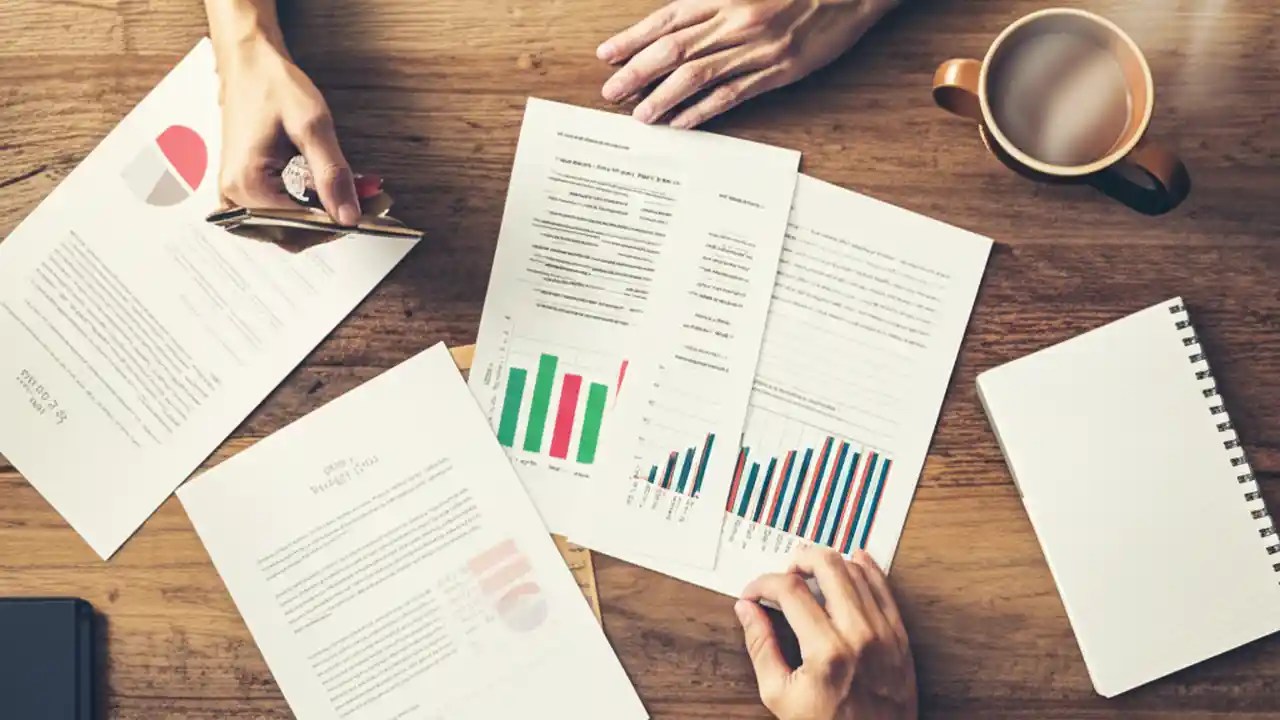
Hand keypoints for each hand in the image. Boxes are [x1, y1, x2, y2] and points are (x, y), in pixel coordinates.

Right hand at [216, 40, 359, 224]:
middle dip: (333, 221)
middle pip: (294, 234)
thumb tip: (349, 217)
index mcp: (247, 185)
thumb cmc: (272, 86)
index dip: (339, 222)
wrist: (248, 64)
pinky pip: (281, 213)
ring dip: (324, 214)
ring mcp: (237, 196)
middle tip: (368, 200)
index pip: (301, 226)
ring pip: (289, 227)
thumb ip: (332, 174)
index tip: (371, 211)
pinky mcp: (246, 190)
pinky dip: (309, 205)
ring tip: (355, 192)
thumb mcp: (312, 126)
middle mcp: (235, 197)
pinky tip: (330, 189)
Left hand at [597, 0, 897, 127]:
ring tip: (640, 115)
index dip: (633, 38)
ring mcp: (756, 47)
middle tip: (610, 92)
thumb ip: (714, 0)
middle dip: (637, 73)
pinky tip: (682, 123)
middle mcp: (735, 18)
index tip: (607, 55)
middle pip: (673, 49)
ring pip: (697, 75)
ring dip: (663, 98)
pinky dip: (702, 111)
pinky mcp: (778, 71)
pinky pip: (731, 95)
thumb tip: (677, 21)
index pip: (667, 19)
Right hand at [737, 548, 917, 719]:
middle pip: (827, 565)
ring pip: (855, 570)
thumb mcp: (781, 696)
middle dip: (798, 559)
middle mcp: (859, 634)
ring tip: (811, 574)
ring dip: (828, 563)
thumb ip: (761, 647)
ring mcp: (884, 632)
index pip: (790, 590)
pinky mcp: (900, 635)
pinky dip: (867, 568)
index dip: (764, 583)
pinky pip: (884, 587)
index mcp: (827, 651)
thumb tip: (747, 610)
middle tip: (784, 573)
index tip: (754, 594)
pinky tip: (853, 561)